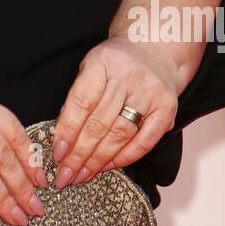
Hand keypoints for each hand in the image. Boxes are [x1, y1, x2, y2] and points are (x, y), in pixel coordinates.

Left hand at [50, 33, 179, 187]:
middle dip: (79, 154)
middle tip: (65, 175)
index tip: (57, 154)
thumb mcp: (91, 66)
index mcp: (102, 62)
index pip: (81, 102)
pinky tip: (108, 167)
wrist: (154, 49)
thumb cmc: (115, 63)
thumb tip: (63, 138)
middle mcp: (128, 77)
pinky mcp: (167, 109)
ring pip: (120, 135)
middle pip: (99, 123)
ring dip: (98, 160)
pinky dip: (125, 157)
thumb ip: (78, 96)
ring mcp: (150, 93)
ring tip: (81, 175)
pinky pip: (144, 141)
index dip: (67, 131)